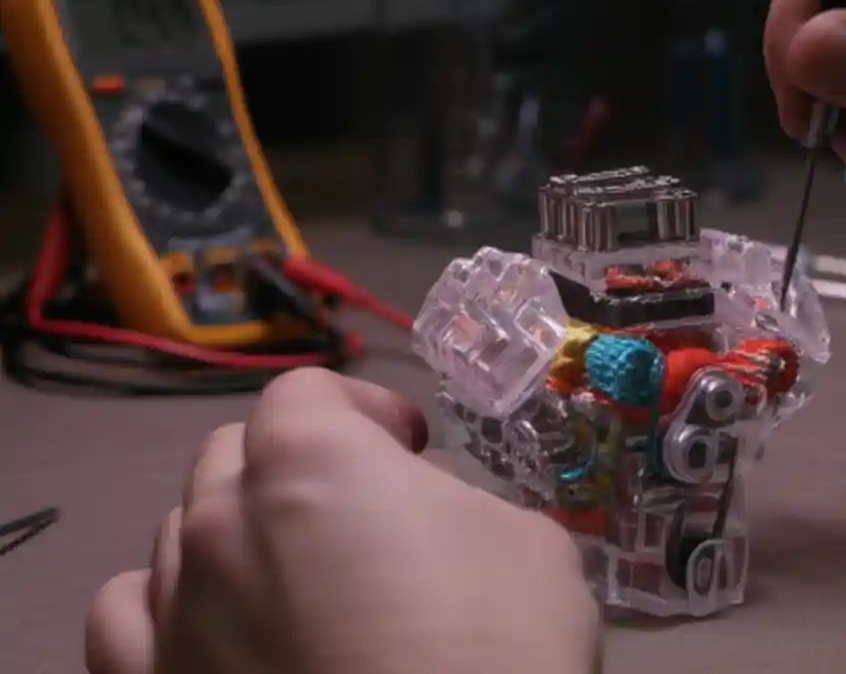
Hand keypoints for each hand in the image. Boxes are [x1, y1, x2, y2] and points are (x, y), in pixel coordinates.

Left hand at [85, 368, 600, 673]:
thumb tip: (425, 509)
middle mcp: (222, 520)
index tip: (407, 447)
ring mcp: (176, 605)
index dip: (364, 409)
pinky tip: (216, 623)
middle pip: (235, 455)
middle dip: (296, 467)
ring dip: (237, 536)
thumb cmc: (498, 646)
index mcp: (312, 461)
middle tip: (360, 515)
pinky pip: (126, 614)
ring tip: (294, 581)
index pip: (308, 393)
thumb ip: (458, 499)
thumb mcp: (527, 542)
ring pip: (181, 531)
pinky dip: (168, 604)